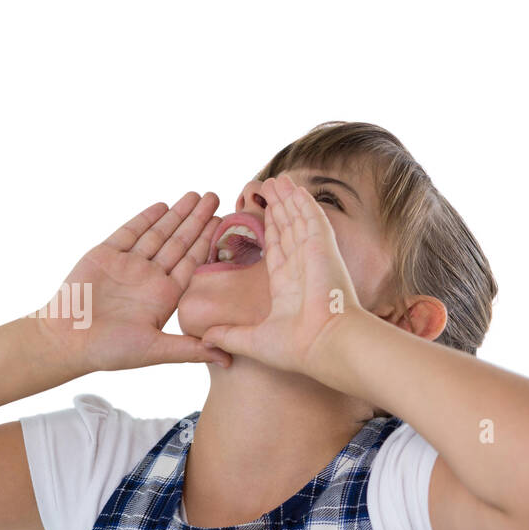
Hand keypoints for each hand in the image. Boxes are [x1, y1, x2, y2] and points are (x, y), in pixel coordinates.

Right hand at [31, 192, 233, 371]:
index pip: (191, 264)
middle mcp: (148, 277)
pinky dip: (145, 219)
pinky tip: (162, 206)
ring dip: (176, 214)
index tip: (224, 225)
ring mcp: (128, 264)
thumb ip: (190, 349)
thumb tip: (228, 360)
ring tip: (195, 195)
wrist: (67, 340)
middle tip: (215, 197)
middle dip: (197, 220)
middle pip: (178, 242)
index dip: (207, 243)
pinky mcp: (106, 255)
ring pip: (157, 233)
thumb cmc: (109, 350)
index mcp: (163, 297)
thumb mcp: (155, 350)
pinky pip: (129, 232)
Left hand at [199, 175, 360, 376]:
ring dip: (286, 200)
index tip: (261, 218)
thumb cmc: (295, 349)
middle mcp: (301, 268)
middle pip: (286, 230)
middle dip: (277, 209)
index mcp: (287, 286)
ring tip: (275, 180)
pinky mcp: (322, 246)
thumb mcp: (252, 341)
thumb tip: (204, 339)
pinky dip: (302, 202)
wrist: (324, 344)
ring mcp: (313, 255)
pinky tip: (294, 188)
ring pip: (297, 220)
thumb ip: (228, 335)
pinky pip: (311, 218)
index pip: (276, 251)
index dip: (269, 233)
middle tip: (267, 189)